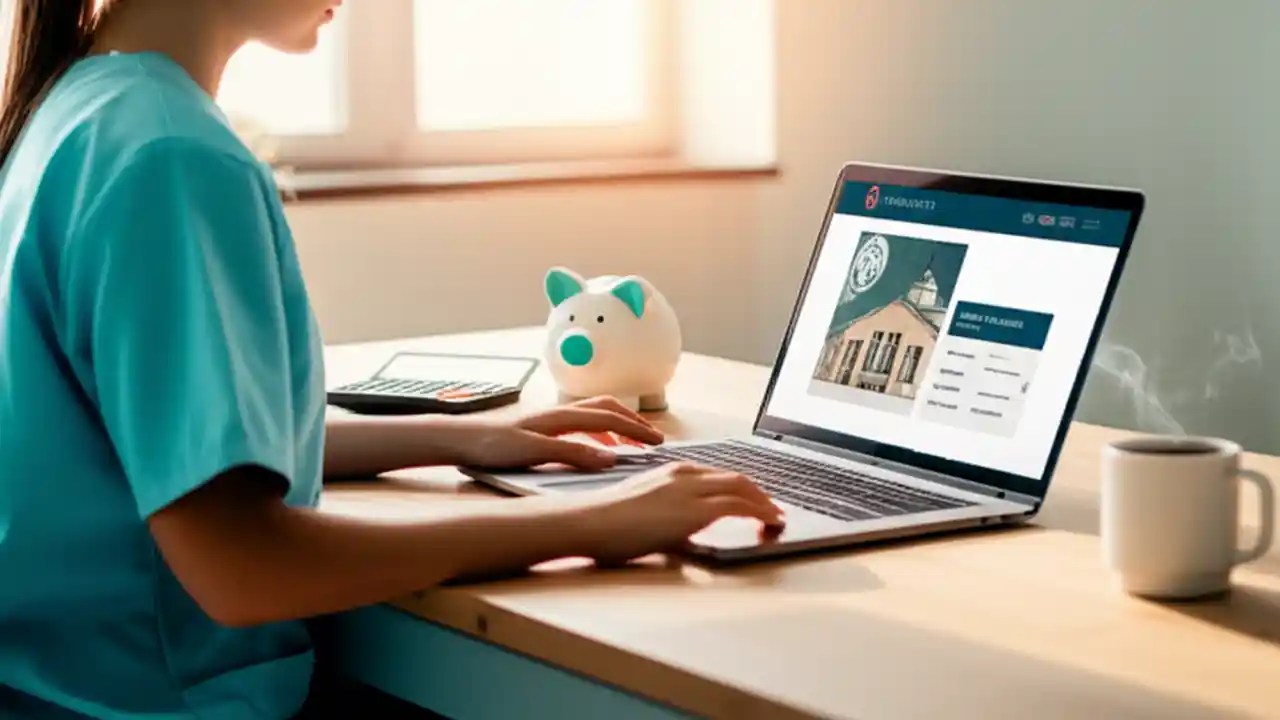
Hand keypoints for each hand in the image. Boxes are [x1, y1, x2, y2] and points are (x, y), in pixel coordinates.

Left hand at [457, 396, 664, 470]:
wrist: (461, 438)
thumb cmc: (493, 445)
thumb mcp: (535, 452)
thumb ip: (574, 453)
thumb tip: (611, 458)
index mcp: (562, 417)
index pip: (609, 418)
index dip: (636, 429)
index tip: (657, 442)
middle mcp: (559, 412)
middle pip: (607, 408)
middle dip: (633, 421)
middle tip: (653, 438)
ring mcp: (551, 418)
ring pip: (595, 414)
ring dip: (618, 425)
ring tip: (633, 442)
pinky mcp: (542, 427)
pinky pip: (582, 424)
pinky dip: (599, 433)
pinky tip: (598, 449)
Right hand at [572, 462, 785, 564]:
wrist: (589, 522)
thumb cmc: (604, 521)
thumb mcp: (641, 507)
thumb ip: (664, 510)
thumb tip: (675, 526)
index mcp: (672, 471)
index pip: (718, 475)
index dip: (740, 488)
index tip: (752, 500)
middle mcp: (684, 474)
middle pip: (736, 478)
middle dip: (759, 494)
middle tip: (772, 510)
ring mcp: (690, 489)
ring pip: (742, 487)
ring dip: (764, 503)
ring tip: (776, 518)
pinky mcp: (694, 510)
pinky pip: (738, 506)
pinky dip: (759, 512)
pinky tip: (768, 523)